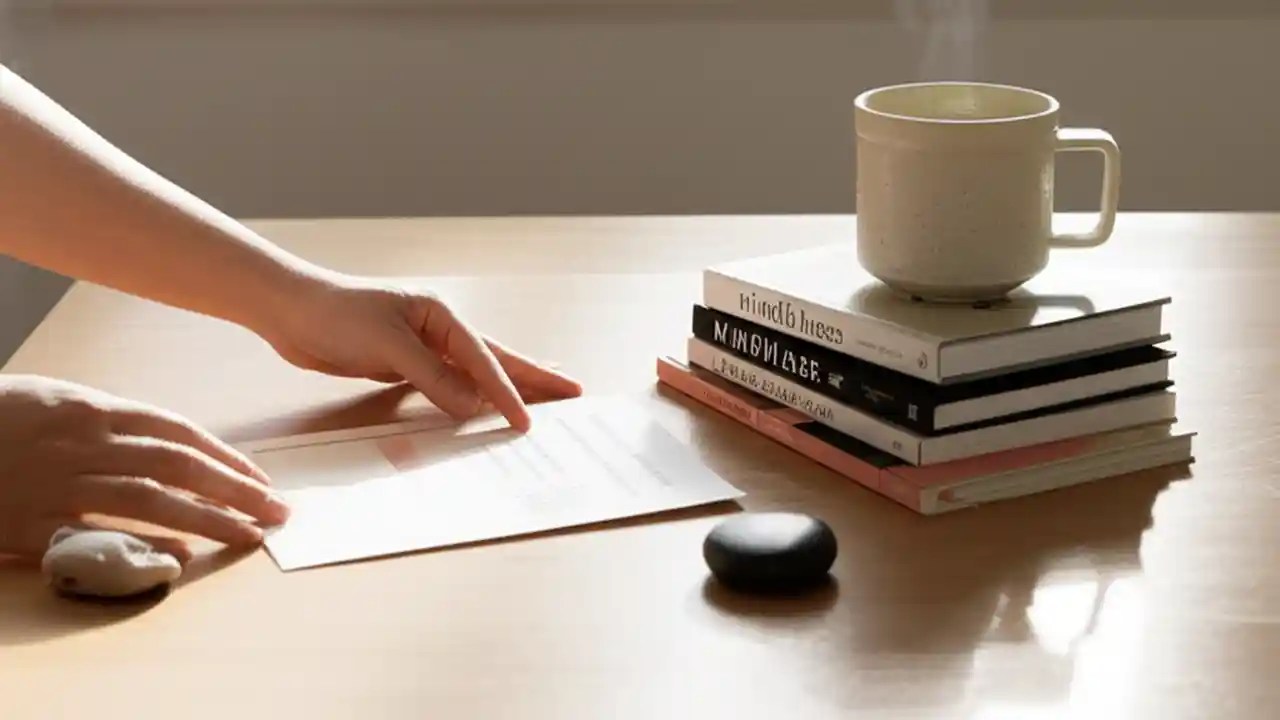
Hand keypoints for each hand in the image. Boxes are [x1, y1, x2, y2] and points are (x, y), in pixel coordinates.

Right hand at [0, 375, 287, 562]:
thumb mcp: (52, 400)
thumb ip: (107, 420)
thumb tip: (163, 444)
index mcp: (94, 408)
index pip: (179, 432)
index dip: (226, 456)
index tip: (260, 478)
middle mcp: (86, 441)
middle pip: (180, 464)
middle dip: (237, 487)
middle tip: (277, 510)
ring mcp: (61, 479)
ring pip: (153, 497)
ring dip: (209, 517)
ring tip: (249, 533)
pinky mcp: (33, 518)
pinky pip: (101, 531)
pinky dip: (145, 542)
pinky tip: (181, 555)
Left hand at [260, 274, 583, 430]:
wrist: (290, 310)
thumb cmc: (335, 315)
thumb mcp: (386, 345)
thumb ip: (430, 376)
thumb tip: (470, 406)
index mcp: (440, 314)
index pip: (483, 359)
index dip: (507, 392)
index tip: (526, 421)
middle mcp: (438, 329)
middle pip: (496, 359)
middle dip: (534, 378)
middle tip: (574, 394)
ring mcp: (423, 347)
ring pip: (475, 374)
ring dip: (506, 390)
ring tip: (543, 403)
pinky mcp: (405, 364)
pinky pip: (448, 386)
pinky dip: (470, 399)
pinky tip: (483, 409)